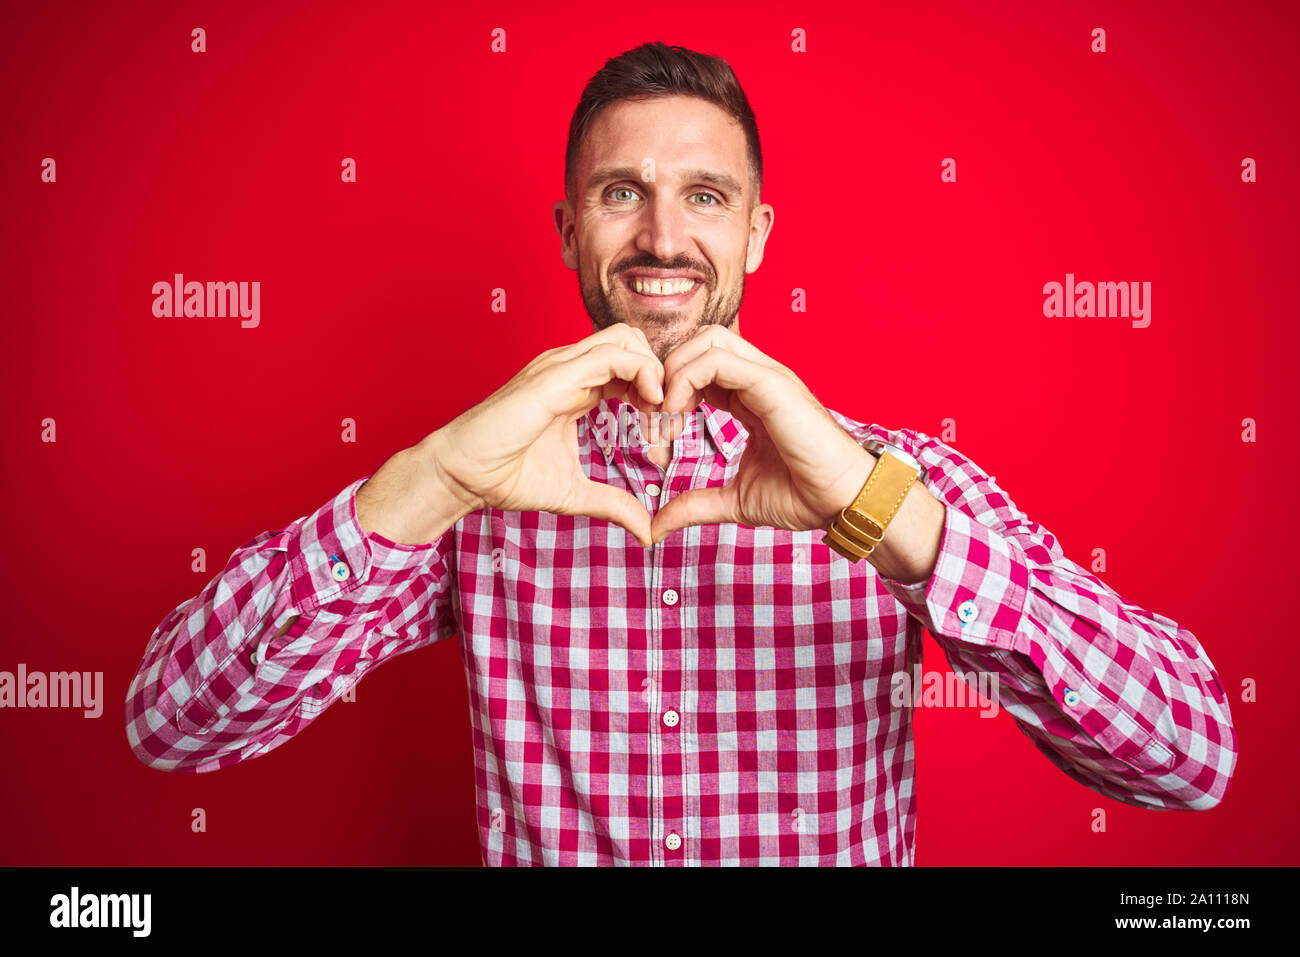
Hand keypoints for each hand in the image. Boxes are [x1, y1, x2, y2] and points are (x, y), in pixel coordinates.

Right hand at [427, 324, 664, 546]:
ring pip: (625, 339)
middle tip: (667, 413)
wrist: (462, 474)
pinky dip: (641, 372)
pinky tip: (648, 405)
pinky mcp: (555, 376)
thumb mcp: (573, 492)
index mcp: (574, 386)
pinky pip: (611, 355)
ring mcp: (560, 367)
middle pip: (631, 340)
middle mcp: (568, 368)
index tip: (664, 423)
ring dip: (654, 370)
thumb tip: (646, 530)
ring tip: (660, 410)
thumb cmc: (505, 476)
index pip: (627, 363)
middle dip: (660, 371)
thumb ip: (612, 504)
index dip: (654, 386)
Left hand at [650, 325, 875, 543]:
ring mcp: (767, 377)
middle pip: (701, 341)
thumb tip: (657, 525)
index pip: (701, 367)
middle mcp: (758, 379)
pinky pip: (719, 360)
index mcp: (750, 397)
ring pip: (708, 340)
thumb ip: (695, 505)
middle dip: (668, 369)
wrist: (842, 501)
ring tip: (665, 412)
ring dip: (675, 370)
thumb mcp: (734, 500)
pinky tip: (678, 413)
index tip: (656, 426)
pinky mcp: (772, 384)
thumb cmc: (802, 496)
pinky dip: (688, 378)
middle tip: (655, 414)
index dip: (671, 388)